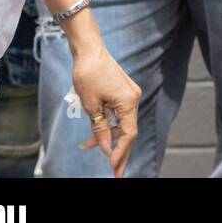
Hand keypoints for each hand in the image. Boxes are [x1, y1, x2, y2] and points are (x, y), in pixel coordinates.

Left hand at [72, 41, 141, 177]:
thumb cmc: (88, 74)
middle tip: (115, 173)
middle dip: (120, 152)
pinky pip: (118, 114)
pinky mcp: (122, 92)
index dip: (120, 152)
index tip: (112, 168)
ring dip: (108, 136)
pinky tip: (95, 132)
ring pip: (122, 123)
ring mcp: (129, 94)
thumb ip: (100, 128)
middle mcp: (134, 98)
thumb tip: (106, 149)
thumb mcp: (91, 105)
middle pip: (128, 131)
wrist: (89, 49)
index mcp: (129, 102)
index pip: (128, 134)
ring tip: (88, 145)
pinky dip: (108, 124)